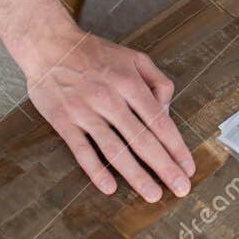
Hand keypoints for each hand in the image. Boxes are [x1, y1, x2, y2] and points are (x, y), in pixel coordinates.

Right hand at [21, 27, 194, 200]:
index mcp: (130, 83)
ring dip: (136, 175)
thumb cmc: (95, 52)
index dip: (176, 147)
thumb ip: (157, 82)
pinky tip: (109, 187)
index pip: (160, 122)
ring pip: (115, 149)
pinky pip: (82, 150)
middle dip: (164, 167)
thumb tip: (167, 111)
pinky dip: (96, 170)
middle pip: (143, 140)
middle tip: (180, 189)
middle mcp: (110, 99)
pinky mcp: (64, 121)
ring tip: (153, 193)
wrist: (50, 45)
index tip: (188, 167)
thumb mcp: (134, 57)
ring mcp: (86, 112)